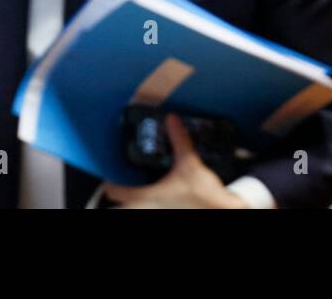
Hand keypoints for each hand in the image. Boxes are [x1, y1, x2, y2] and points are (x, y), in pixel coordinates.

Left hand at [101, 114, 246, 208]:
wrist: (222, 211)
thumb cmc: (204, 196)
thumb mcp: (190, 163)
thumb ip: (179, 140)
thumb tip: (172, 120)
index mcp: (147, 196)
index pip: (115, 192)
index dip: (109, 182)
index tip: (108, 174)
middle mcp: (148, 207)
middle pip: (122, 204)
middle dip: (122, 191)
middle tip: (124, 177)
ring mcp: (158, 212)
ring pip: (137, 206)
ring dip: (136, 197)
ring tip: (140, 183)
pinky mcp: (169, 212)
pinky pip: (153, 207)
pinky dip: (151, 201)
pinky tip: (161, 192)